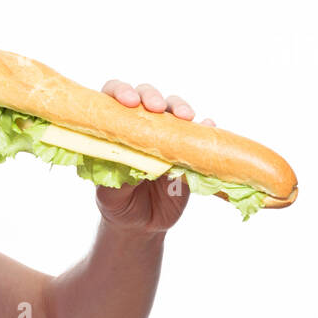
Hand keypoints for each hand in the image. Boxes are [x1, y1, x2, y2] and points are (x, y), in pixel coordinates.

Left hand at [94, 80, 215, 233]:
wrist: (141, 225)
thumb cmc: (118, 203)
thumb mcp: (109, 195)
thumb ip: (116, 177)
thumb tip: (131, 162)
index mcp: (116, 130)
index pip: (113, 100)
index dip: (120, 92)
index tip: (128, 102)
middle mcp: (141, 127)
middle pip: (147, 97)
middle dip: (152, 97)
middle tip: (157, 108)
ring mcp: (166, 137)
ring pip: (174, 111)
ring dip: (180, 108)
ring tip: (186, 117)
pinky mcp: (187, 151)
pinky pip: (199, 135)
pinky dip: (204, 129)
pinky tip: (208, 127)